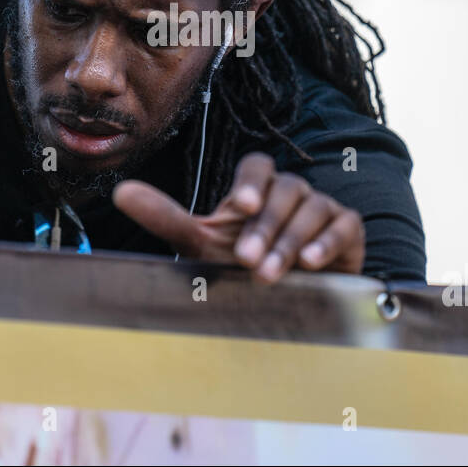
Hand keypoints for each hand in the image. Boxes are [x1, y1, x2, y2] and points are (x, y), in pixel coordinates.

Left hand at [112, 152, 364, 282]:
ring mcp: (322, 208)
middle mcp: (290, 192)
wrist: (286, 301)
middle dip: (265, 227)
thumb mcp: (201, 243)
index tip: (239, 207)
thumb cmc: (240, 267)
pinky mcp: (347, 230)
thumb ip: (165, 216)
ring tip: (270, 274)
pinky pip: (343, 225)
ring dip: (289, 242)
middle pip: (284, 190)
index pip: (258, 165)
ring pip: (311, 209)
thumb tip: (120, 191)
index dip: (251, 182)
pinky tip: (310, 262)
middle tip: (247, 261)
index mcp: (257, 189)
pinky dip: (327, 242)